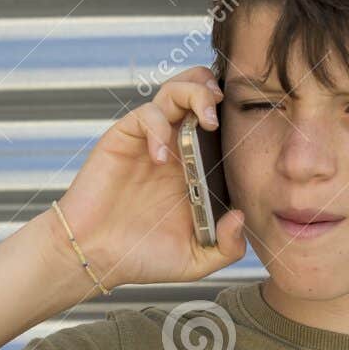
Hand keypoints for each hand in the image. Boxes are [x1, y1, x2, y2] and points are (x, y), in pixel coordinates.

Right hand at [49, 65, 245, 293]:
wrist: (95, 256)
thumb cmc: (141, 256)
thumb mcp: (196, 259)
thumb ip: (227, 246)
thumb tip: (242, 216)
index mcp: (197, 168)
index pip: (222, 125)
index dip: (236, 116)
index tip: (253, 126)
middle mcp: (176, 148)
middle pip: (199, 92)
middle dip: (215, 90)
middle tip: (223, 113)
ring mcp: (150, 140)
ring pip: (174, 91)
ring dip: (194, 94)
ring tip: (206, 121)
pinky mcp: (123, 138)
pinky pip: (145, 114)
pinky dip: (158, 128)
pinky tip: (160, 158)